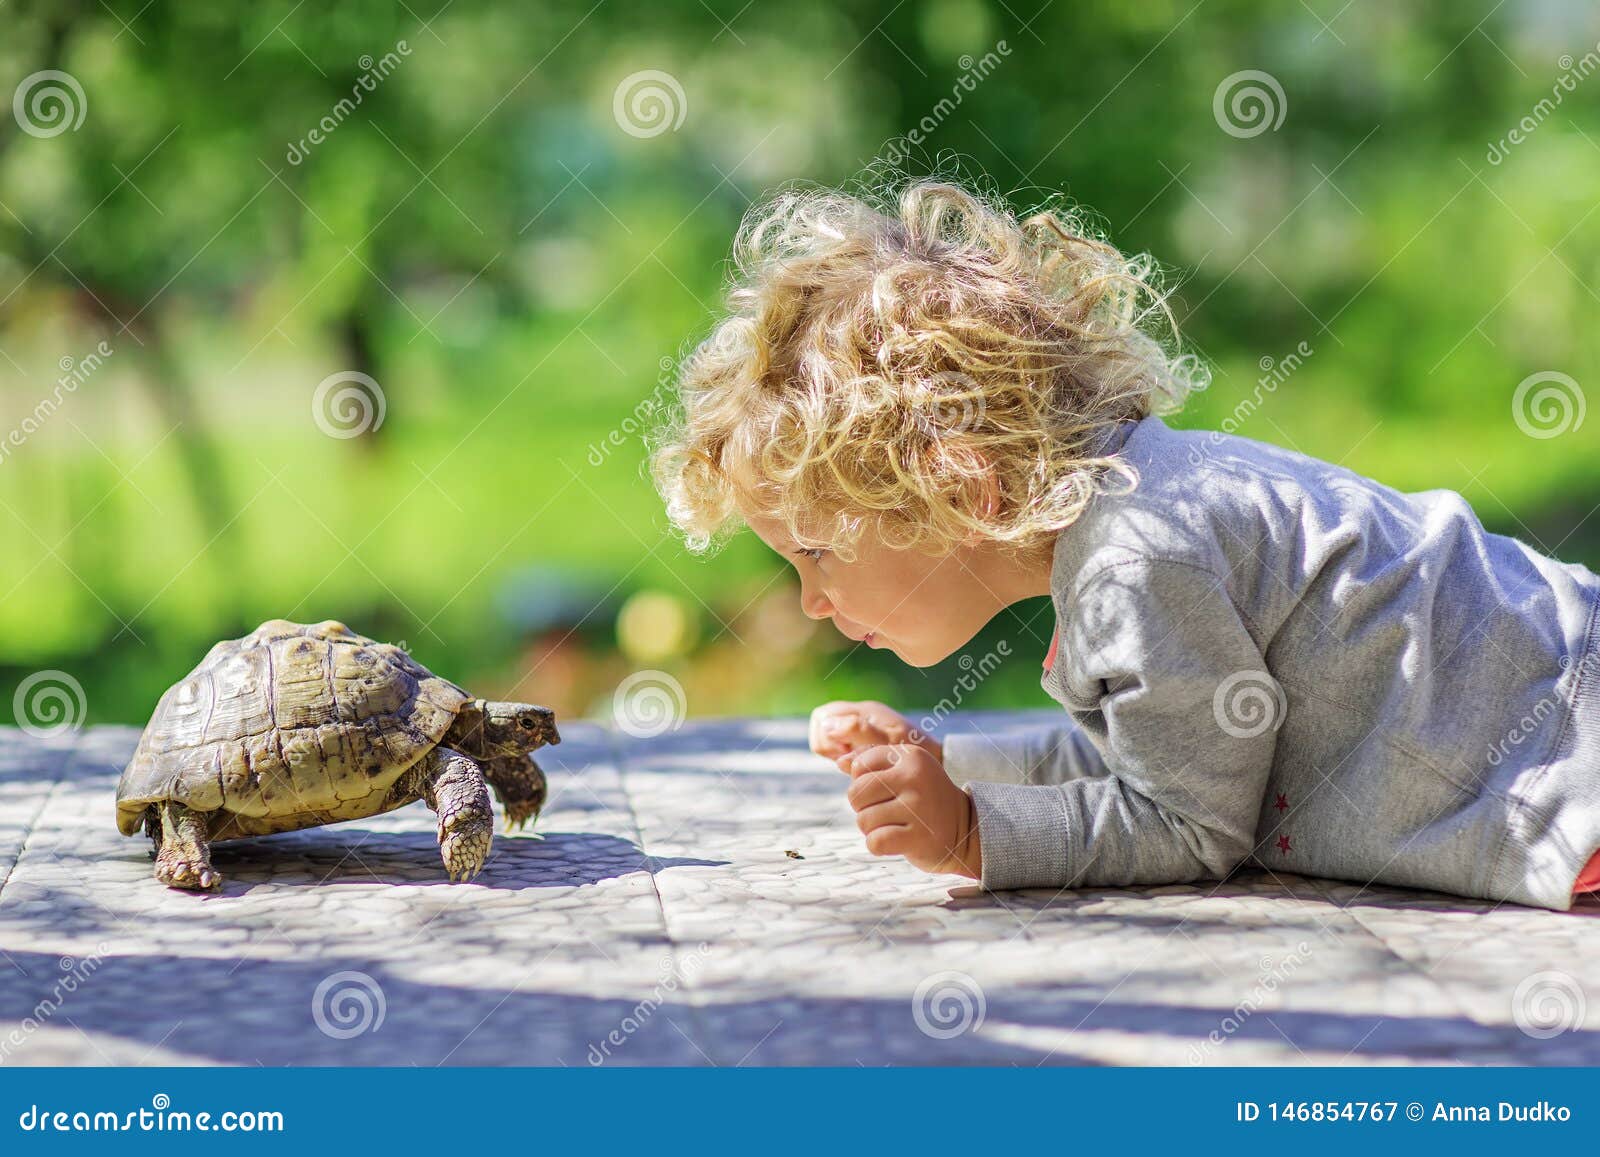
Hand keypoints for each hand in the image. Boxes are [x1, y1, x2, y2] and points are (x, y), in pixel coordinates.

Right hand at [809, 700, 941, 761]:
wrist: (933, 760)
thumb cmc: (913, 751)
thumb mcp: (889, 742)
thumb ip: (860, 733)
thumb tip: (829, 727)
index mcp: (864, 710)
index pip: (823, 716)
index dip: (826, 737)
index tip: (845, 751)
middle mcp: (859, 714)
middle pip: (821, 724)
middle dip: (827, 744)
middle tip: (847, 757)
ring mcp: (859, 726)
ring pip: (827, 735)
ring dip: (834, 751)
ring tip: (854, 761)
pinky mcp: (861, 738)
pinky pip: (838, 745)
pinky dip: (841, 755)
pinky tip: (857, 764)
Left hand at [840, 743, 980, 878]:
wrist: (964, 829)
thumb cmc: (924, 797)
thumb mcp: (905, 769)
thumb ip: (872, 759)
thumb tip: (839, 761)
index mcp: (910, 755)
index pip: (860, 765)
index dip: (862, 782)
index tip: (883, 791)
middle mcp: (915, 777)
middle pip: (856, 793)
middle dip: (862, 807)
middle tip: (884, 811)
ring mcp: (918, 808)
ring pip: (863, 820)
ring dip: (872, 828)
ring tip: (893, 825)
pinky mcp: (918, 837)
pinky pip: (875, 842)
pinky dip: (878, 845)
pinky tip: (894, 841)